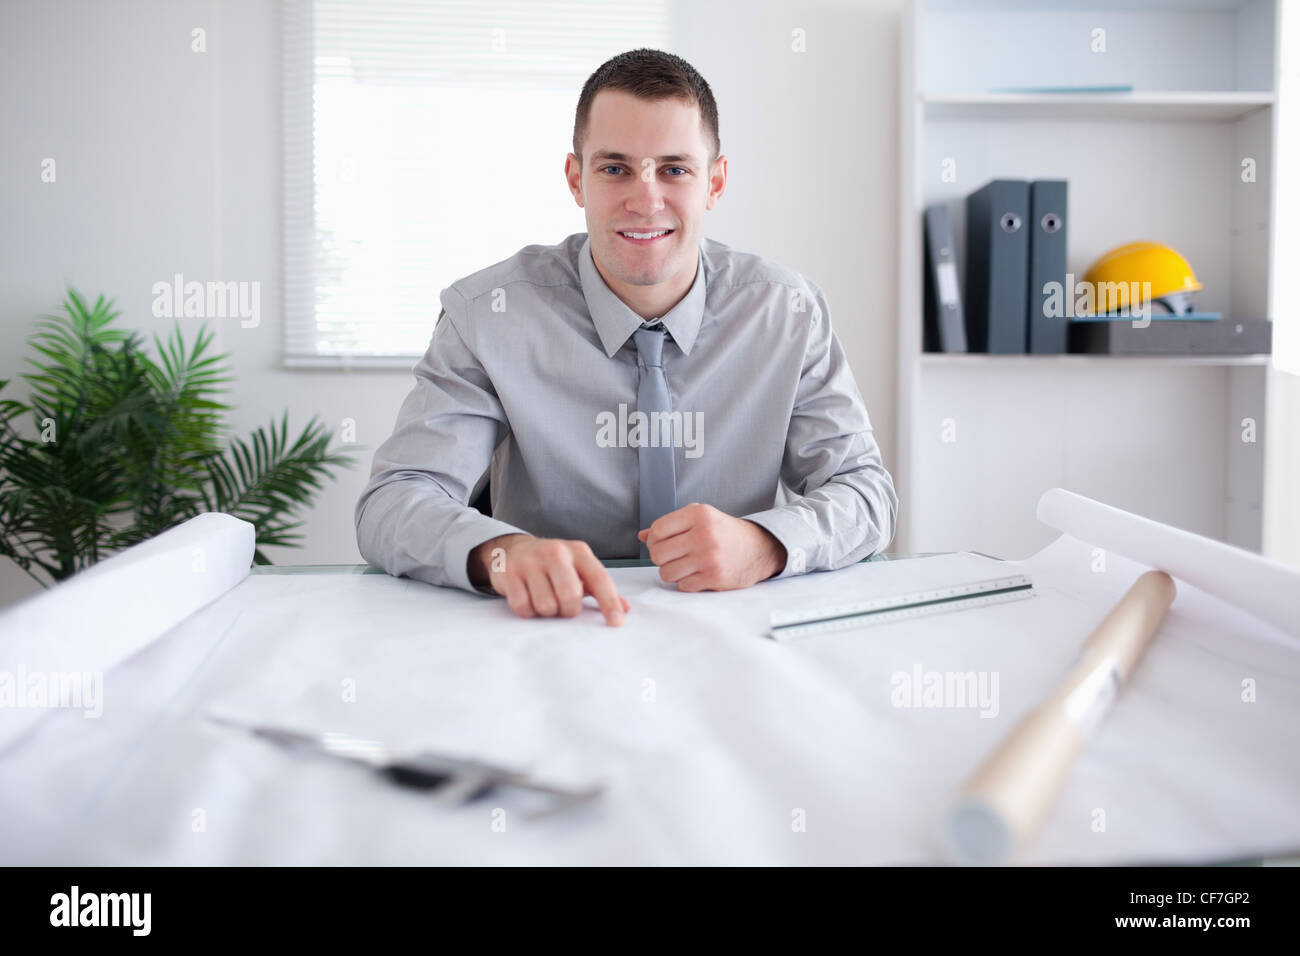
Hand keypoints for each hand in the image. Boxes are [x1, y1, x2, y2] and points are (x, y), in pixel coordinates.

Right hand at [470, 534, 628, 625]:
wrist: (513, 550)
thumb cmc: (554, 565)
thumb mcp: (579, 569)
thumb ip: (601, 588)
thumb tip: (625, 608)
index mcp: (579, 552)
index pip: (599, 579)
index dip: (609, 603)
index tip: (617, 623)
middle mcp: (556, 552)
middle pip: (571, 596)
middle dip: (569, 610)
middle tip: (564, 606)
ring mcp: (530, 562)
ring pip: (546, 606)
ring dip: (548, 612)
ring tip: (545, 599)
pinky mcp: (509, 574)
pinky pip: (523, 607)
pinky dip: (528, 612)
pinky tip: (529, 599)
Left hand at [637, 503, 786, 591]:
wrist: (760, 548)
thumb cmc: (724, 532)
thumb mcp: (701, 518)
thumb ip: (671, 524)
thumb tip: (641, 536)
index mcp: (699, 514)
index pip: (657, 530)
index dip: (653, 540)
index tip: (661, 544)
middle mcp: (704, 534)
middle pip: (657, 554)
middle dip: (660, 558)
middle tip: (672, 557)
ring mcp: (709, 558)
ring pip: (666, 573)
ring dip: (672, 572)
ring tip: (684, 566)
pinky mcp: (715, 578)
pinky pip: (682, 586)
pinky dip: (686, 582)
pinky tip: (697, 574)